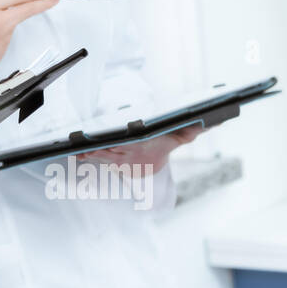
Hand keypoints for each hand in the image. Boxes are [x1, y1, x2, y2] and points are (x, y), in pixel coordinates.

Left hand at [76, 123, 206, 174]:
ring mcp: (118, 160)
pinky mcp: (108, 160)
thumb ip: (191, 131)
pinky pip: (96, 158)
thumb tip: (210, 124)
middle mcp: (131, 156)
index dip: (124, 146)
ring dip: (91, 154)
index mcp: (145, 149)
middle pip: (115, 152)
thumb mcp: (178, 137)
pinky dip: (87, 156)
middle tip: (91, 146)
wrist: (152, 164)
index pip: (133, 146)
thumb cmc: (163, 144)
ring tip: (80, 150)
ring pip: (103, 157)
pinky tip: (76, 152)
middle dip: (103, 150)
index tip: (115, 143)